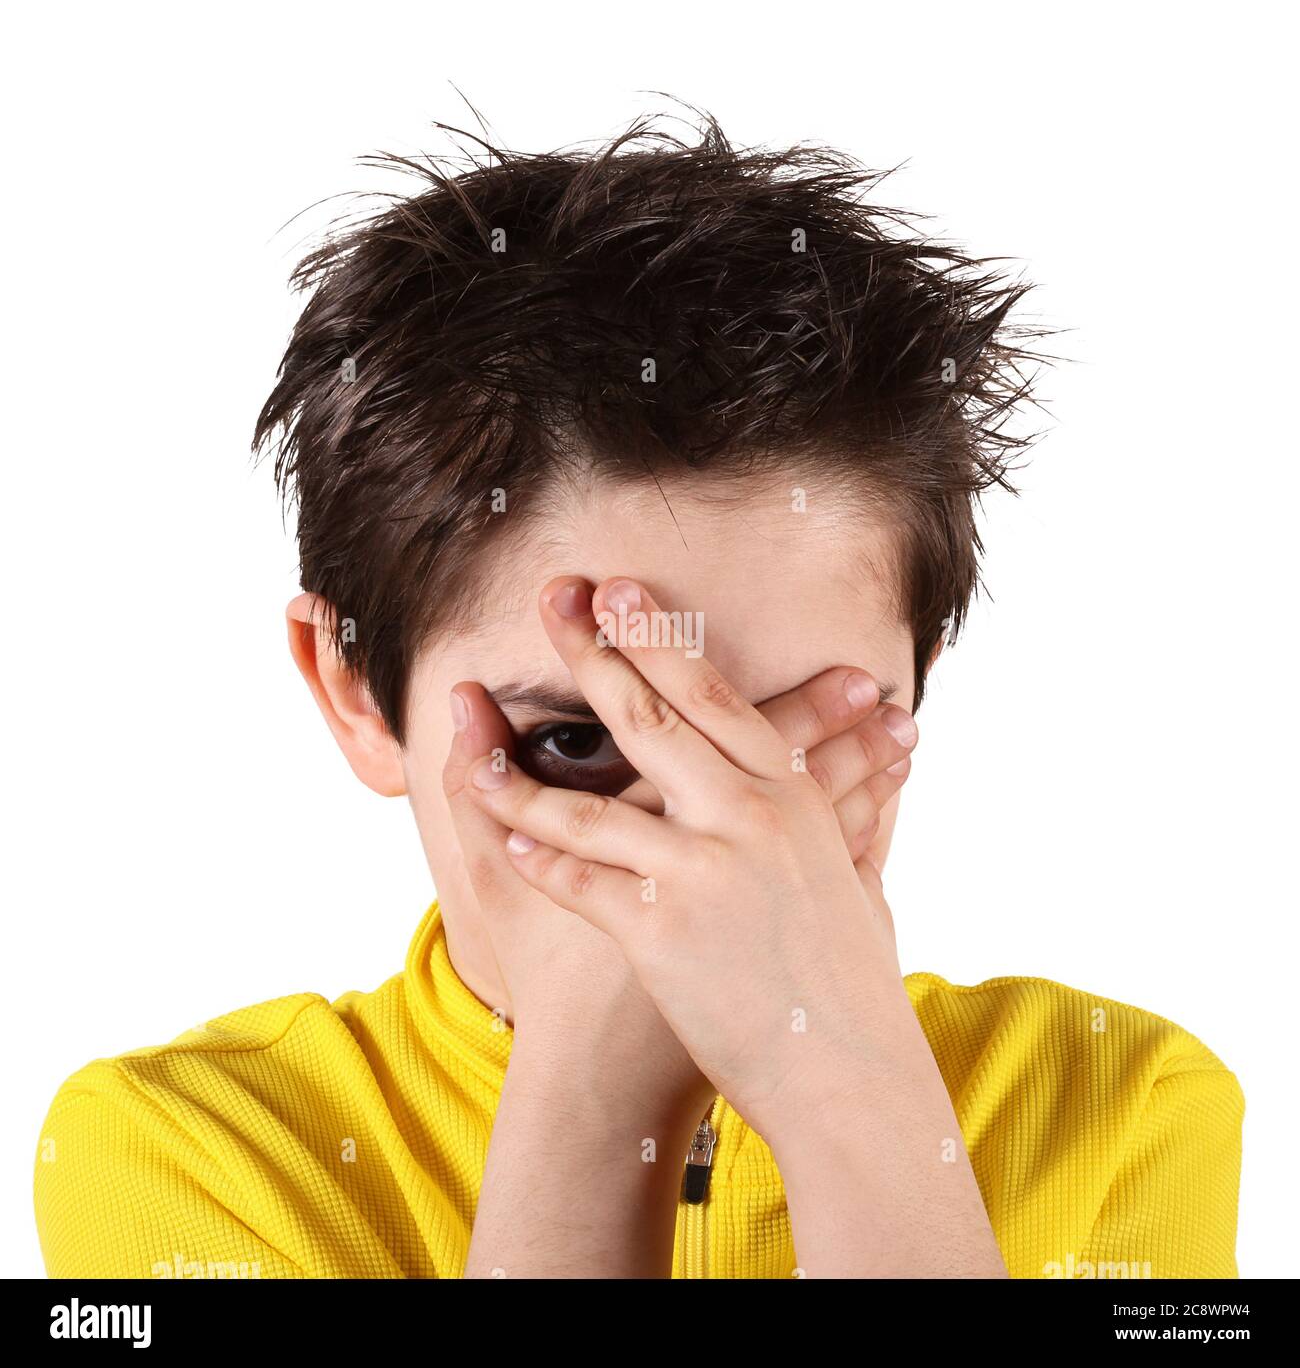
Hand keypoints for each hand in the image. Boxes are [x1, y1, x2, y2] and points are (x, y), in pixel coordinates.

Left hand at [463, 574, 921, 1140]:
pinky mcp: (662, 932)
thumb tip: (889, 764)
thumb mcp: (861, 878)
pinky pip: (580, 880)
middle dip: (592, 649)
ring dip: (521, 775)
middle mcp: (745, 816)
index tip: (619, 591)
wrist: (852, 1075)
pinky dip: (540, 857)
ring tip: (476, 750)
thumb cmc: (853, 981)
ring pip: (590, 803)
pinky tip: (506, 838)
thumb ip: (856, 813)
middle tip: (552, 598)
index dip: (658, 637)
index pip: (713, 695)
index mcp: (789, 796)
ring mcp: (702, 870)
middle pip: (649, 715)